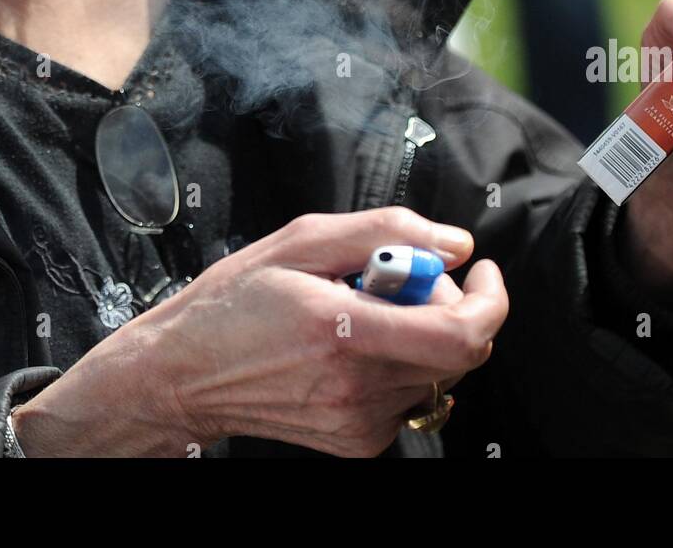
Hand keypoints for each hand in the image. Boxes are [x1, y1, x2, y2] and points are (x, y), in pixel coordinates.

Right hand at [11, 208, 507, 457]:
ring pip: (436, 372)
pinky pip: (410, 395)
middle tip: (394, 278)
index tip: (478, 270)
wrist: (184, 374)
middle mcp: (357, 387)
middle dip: (443, 302)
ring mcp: (358, 422)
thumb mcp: (303, 239)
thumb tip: (453, 243)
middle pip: (458, 350)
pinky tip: (352, 343)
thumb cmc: (236, 299)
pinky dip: (398, 362)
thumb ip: (387, 230)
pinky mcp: (356, 442)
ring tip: (360, 310)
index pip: (459, 334)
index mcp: (344, 331)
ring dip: (418, 333)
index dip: (488, 299)